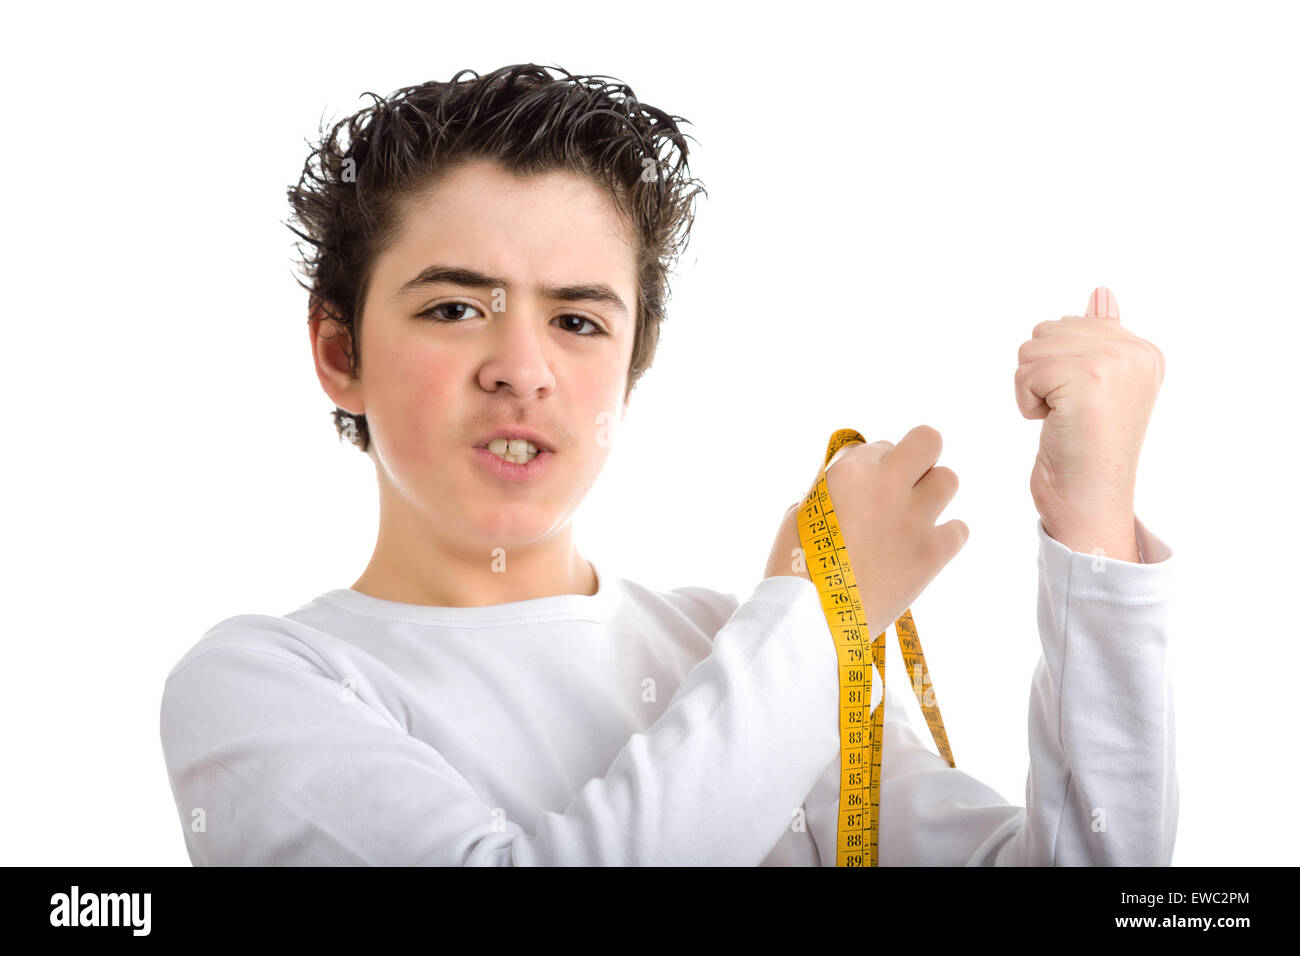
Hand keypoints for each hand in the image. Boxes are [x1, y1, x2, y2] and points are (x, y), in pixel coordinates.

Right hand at [765, 427, 968, 636]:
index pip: (878, 446)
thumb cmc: (795, 568)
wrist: (812, 620)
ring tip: (913, 517)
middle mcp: (885, 488)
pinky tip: (923, 547)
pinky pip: (959, 530)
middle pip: (927, 441)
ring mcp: (912, 520)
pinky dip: (945, 536)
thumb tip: (856, 487)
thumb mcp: (800, 513)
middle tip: (905, 485)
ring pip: (948, 480)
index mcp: (848, 474)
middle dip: (918, 458)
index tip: (866, 489)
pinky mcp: (931, 554)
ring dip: (932, 494)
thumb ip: (833, 490)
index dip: (873, 467)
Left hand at [1014, 287, 1164, 560]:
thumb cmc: (1085, 451)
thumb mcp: (1096, 387)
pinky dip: (1026, 402)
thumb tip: (1100, 291)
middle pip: (1047, 331)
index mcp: (1145, 351)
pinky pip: (1025, 373)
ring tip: (1062, 418)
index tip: (1083, 403)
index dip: (1057, 367)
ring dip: (1032, 389)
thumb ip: (1101, 337)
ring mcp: (1115, 364)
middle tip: (1069, 412)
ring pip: (1031, 350)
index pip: (1069, 325)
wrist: (1088, 501)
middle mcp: (1137, 353)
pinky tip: (1052, 425)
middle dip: (1041, 374)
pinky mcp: (1087, 379)